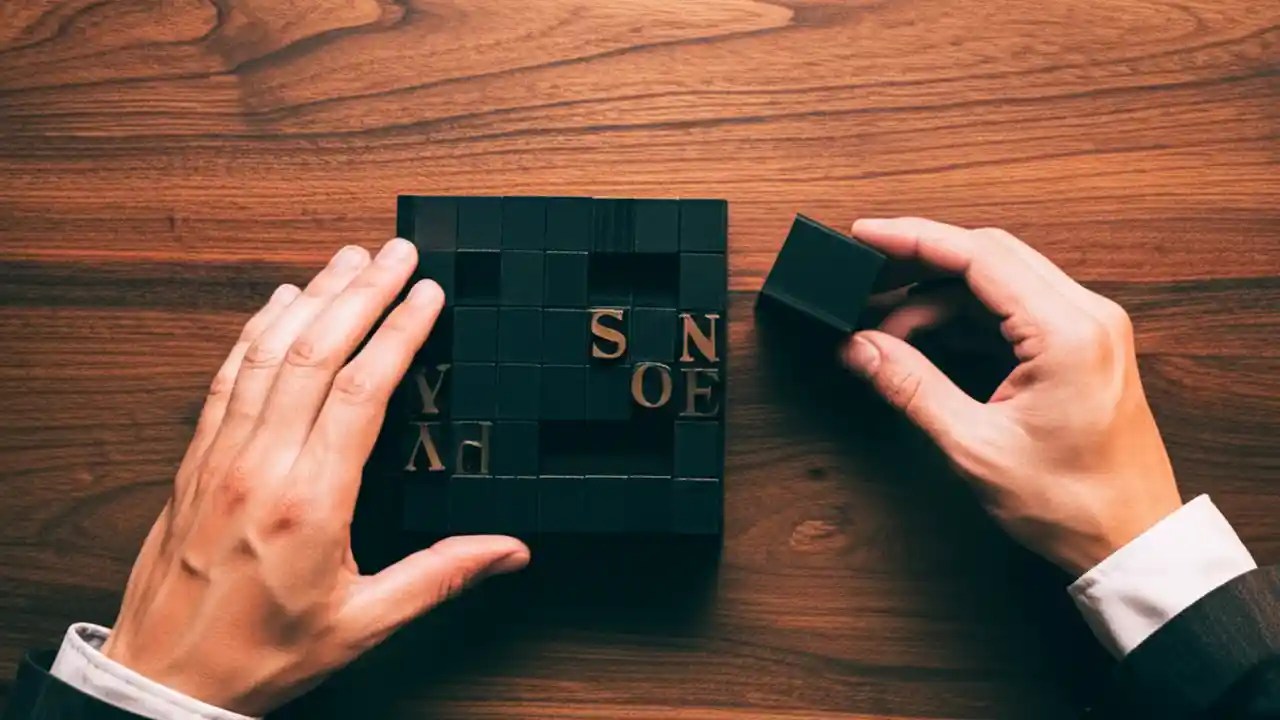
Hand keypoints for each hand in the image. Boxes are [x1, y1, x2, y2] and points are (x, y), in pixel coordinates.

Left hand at [102, 239, 529, 714]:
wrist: (166, 679)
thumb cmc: (261, 654)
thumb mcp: (363, 623)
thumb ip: (438, 577)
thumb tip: (507, 550)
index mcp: (311, 502)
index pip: (363, 390)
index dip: (399, 332)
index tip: (426, 294)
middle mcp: (262, 466)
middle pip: (317, 352)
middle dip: (362, 292)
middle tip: (396, 251)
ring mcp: (223, 456)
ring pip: (269, 353)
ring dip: (311, 298)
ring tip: (346, 259)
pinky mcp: (197, 460)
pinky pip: (228, 377)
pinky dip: (255, 332)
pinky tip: (276, 304)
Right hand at [842, 218, 1180, 574]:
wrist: (1133, 542)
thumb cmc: (1072, 504)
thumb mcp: (975, 447)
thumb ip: (912, 387)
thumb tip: (859, 348)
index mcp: (1069, 332)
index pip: (979, 255)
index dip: (914, 238)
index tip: (864, 234)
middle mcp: (1086, 316)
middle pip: (989, 254)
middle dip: (920, 262)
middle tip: (864, 279)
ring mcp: (1088, 328)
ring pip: (997, 280)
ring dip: (937, 298)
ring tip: (885, 333)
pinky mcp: (1079, 346)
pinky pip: (1012, 309)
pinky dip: (962, 318)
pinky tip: (923, 342)